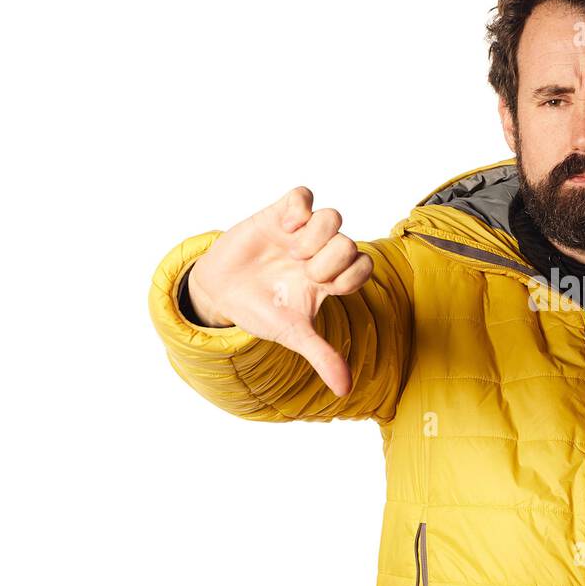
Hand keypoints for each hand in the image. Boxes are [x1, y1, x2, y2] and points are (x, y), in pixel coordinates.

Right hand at [188, 187, 374, 397]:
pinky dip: (298, 209)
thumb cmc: (261, 311)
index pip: (363, 266)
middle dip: (329, 259)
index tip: (322, 288)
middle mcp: (321, 253)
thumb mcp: (292, 335)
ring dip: (315, 235)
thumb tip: (344, 390)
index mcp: (330, 279)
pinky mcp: (279, 214)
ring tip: (291, 249)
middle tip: (303, 270)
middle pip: (349, 242)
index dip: (351, 276)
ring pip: (332, 217)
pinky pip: (303, 195)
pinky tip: (282, 228)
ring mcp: (302, 233)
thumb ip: (321, 356)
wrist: (221, 292)